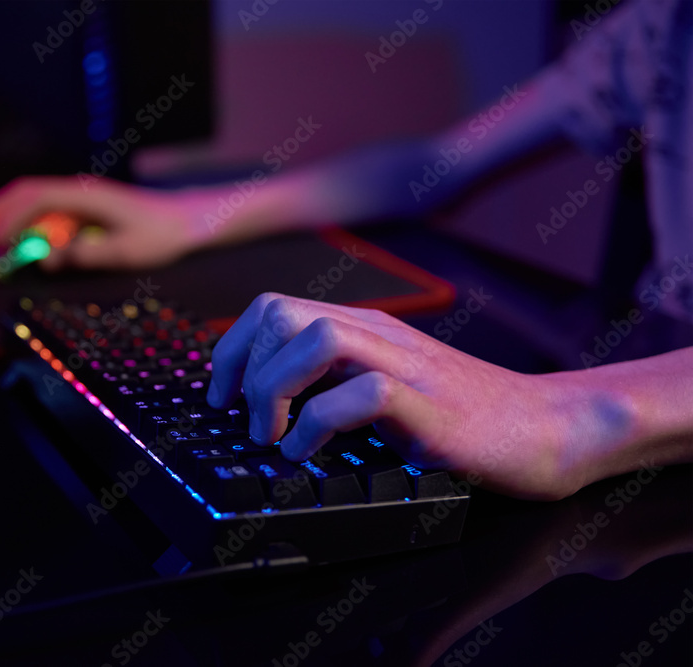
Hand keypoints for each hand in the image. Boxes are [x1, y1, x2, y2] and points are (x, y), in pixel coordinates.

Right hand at [0, 176, 200, 270]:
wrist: (189, 221)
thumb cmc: (163, 235)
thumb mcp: (128, 252)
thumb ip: (87, 255)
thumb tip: (48, 259)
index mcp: (85, 195)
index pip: (33, 200)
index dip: (6, 220)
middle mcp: (78, 191)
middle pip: (23, 195)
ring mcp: (80, 199)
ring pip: (31, 202)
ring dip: (4, 219)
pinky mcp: (84, 211)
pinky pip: (45, 214)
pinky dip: (23, 226)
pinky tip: (15, 244)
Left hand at [205, 293, 582, 499]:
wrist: (547, 428)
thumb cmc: (464, 415)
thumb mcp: (388, 384)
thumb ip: (336, 381)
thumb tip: (266, 405)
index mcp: (363, 328)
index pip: (273, 308)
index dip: (232, 350)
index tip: (220, 397)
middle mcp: (378, 335)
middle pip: (281, 313)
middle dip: (242, 368)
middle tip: (243, 420)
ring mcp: (406, 365)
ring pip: (316, 341)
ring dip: (273, 392)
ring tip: (271, 437)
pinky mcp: (430, 405)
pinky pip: (361, 395)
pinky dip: (317, 426)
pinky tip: (308, 453)